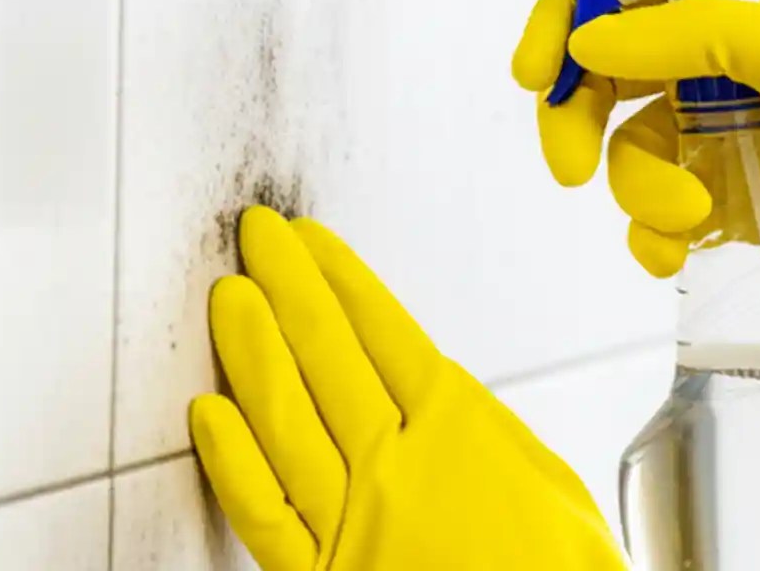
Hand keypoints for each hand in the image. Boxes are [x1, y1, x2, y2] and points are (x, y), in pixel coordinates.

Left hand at [189, 207, 627, 569]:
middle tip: (257, 238)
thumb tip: (439, 394)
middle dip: (288, 285)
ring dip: (253, 351)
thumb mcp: (549, 480)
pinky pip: (265, 513)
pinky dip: (233, 462)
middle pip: (329, 354)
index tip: (308, 239)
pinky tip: (210, 413)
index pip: (381, 331)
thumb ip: (483, 430)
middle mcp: (398, 465)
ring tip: (230, 298)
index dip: (338, 277)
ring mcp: (354, 520)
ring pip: (287, 419)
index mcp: (459, 430)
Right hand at [511, 0, 759, 554]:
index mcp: (736, 8)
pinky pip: (660, 214)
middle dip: (579, 121)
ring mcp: (724, 136)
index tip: (538, 73)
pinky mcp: (731, 203)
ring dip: (639, 189)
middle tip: (568, 166)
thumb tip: (589, 42)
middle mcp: (721, 66)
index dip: (570, 23)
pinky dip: (653, 234)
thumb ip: (683, 34)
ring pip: (631, 156)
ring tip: (690, 214)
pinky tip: (671, 251)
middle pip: (609, 80)